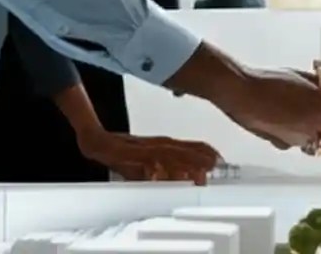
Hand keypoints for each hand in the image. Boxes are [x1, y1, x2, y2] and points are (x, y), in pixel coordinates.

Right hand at [76, 130, 220, 184]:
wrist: (100, 142)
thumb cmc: (125, 152)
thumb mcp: (151, 160)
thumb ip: (167, 168)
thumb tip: (181, 179)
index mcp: (166, 145)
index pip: (192, 145)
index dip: (207, 152)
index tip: (221, 160)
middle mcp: (159, 144)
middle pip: (184, 151)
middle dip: (200, 161)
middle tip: (214, 169)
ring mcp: (146, 148)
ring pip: (168, 156)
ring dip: (182, 166)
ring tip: (194, 175)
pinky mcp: (130, 153)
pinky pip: (143, 161)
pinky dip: (152, 168)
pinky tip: (158, 175)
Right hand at [215, 67, 320, 151]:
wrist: (241, 93)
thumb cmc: (274, 80)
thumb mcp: (307, 77)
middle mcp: (316, 127)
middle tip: (317, 106)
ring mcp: (300, 140)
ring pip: (317, 138)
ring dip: (312, 128)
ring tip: (294, 110)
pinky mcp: (284, 146)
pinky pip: (298, 142)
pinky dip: (295, 133)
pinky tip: (281, 119)